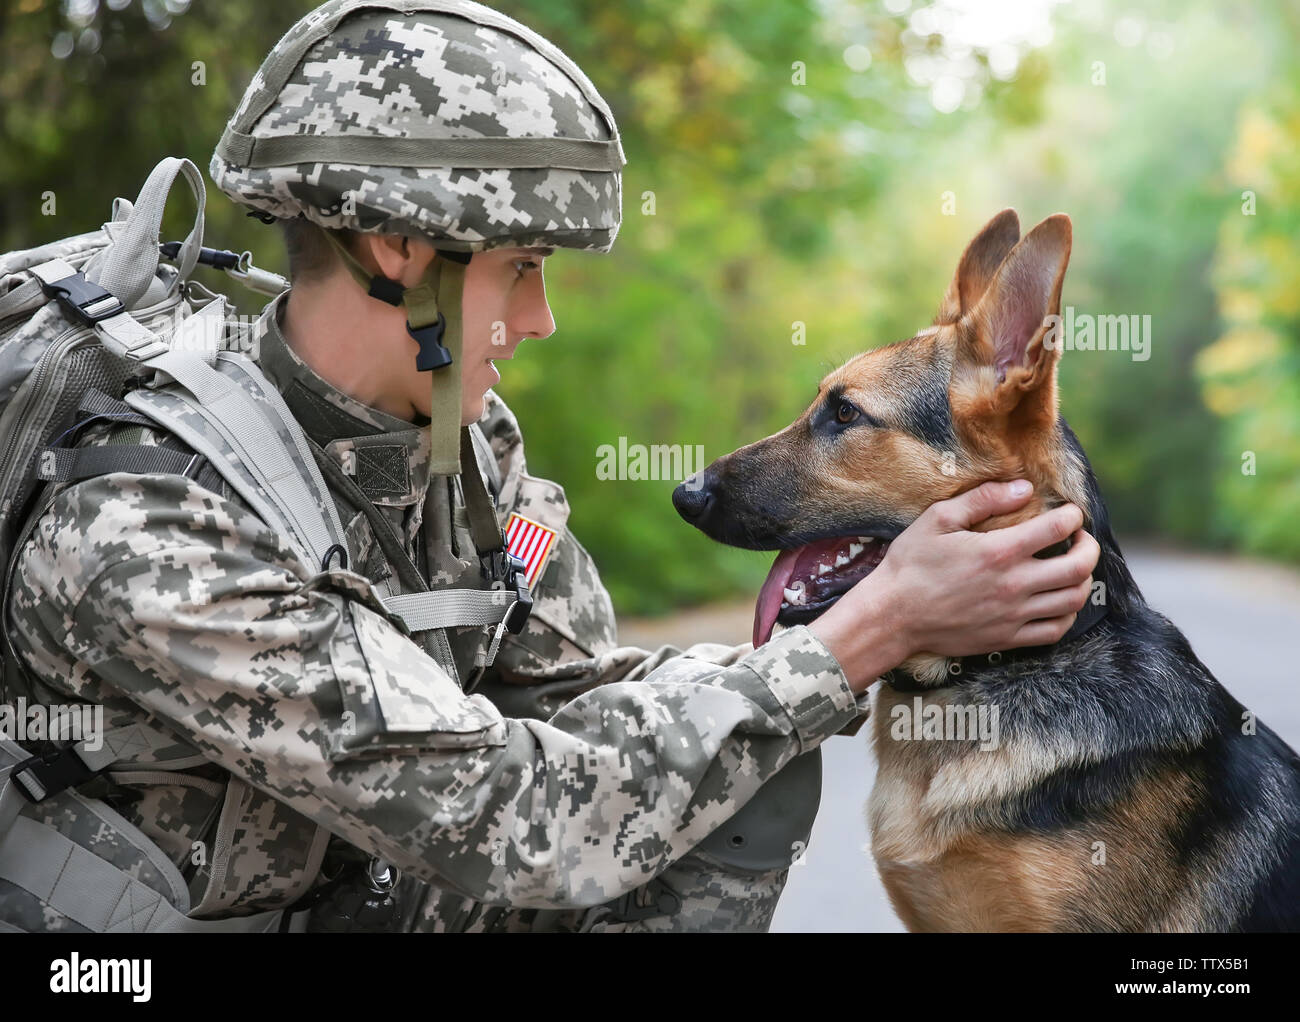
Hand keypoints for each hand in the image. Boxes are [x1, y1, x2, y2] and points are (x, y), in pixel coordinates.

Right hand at [808, 479, 1100, 692]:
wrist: (893, 616)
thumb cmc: (911, 564)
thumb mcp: (938, 519)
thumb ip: (983, 499)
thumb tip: (1023, 487)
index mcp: (999, 552)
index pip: (1058, 529)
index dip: (1071, 516)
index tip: (1068, 512)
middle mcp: (1014, 585)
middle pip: (1078, 566)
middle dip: (1088, 546)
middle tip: (1079, 538)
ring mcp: (1013, 615)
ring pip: (1073, 599)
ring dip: (1082, 579)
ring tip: (1073, 567)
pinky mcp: (1007, 638)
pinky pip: (1055, 630)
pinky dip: (1067, 614)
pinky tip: (1058, 600)